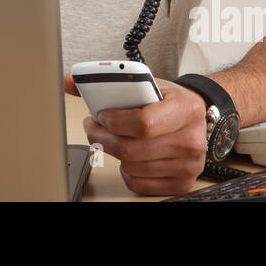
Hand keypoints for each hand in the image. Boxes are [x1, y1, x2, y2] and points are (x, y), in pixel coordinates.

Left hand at [63, 72, 209, 195]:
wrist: (195, 116)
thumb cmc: (169, 100)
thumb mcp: (147, 83)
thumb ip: (110, 82)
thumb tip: (70, 81)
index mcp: (186, 108)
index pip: (143, 123)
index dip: (115, 122)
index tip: (101, 116)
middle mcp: (191, 139)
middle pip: (132, 149)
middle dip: (102, 138)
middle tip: (93, 128)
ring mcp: (189, 165)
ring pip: (132, 167)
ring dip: (113, 154)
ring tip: (112, 139)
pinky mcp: (182, 183)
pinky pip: (138, 184)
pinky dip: (126, 171)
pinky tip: (129, 156)